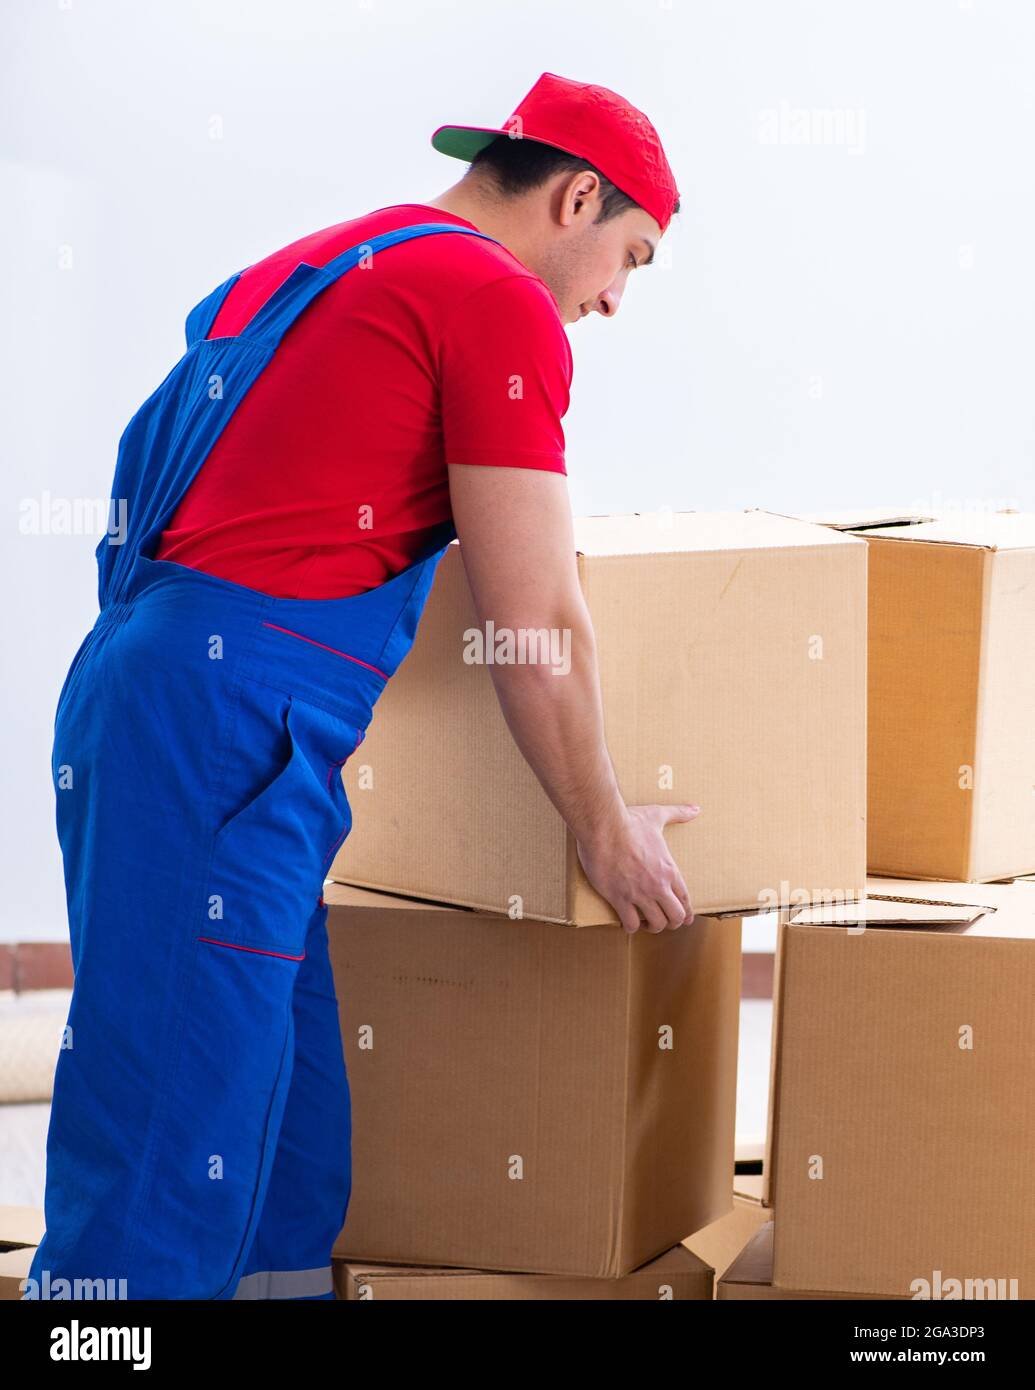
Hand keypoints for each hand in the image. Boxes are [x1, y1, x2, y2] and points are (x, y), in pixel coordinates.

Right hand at [576, 803, 700, 933]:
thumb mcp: (657, 816)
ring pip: (655, 924)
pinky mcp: (619, 898)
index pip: (685, 900)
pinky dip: (630, 926)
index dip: (686, 913)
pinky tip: (626, 922)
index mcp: (669, 870)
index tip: (684, 918)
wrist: (603, 827)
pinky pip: (630, 923)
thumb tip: (695, 808)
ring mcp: (639, 894)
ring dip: (651, 927)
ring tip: (644, 923)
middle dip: (671, 922)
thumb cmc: (629, 821)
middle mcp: (658, 886)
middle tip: (662, 921)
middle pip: (675, 917)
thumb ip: (677, 814)